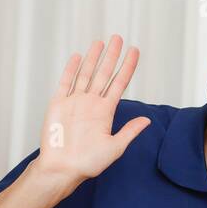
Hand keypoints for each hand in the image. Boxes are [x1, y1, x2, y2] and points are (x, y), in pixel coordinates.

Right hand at [32, 35, 150, 187]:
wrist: (62, 169)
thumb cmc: (88, 163)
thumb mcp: (114, 148)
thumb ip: (129, 131)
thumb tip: (147, 120)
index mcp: (106, 111)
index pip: (119, 83)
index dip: (127, 67)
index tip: (135, 51)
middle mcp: (91, 103)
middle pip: (104, 73)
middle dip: (112, 56)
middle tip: (118, 38)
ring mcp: (75, 102)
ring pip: (85, 74)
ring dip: (93, 58)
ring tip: (100, 42)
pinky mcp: (58, 104)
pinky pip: (65, 83)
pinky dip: (71, 69)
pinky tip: (77, 56)